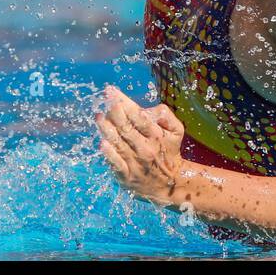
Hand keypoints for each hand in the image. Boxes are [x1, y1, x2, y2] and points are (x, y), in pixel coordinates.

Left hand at [96, 85, 186, 203]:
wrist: (170, 184)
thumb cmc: (169, 151)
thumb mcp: (177, 131)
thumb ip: (165, 115)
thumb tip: (146, 109)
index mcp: (157, 135)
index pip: (138, 116)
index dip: (124, 102)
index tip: (111, 91)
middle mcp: (145, 148)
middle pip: (126, 128)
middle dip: (114, 111)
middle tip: (104, 99)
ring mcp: (135, 163)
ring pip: (118, 143)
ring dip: (106, 129)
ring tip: (98, 116)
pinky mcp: (126, 176)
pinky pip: (116, 163)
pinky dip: (109, 153)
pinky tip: (102, 143)